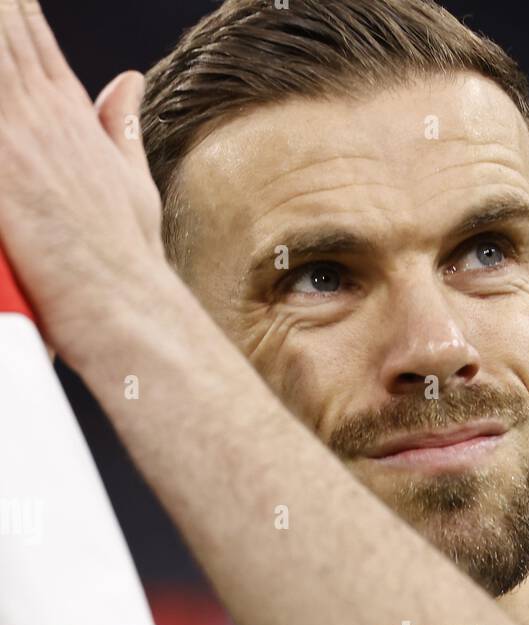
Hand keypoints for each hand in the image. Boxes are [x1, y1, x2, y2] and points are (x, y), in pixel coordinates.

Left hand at [0, 1, 166, 366]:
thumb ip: (119, 129)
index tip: (9, 1)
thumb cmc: (127, 260)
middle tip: (2, 7)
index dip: (16, 10)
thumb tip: (128, 80)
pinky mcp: (0, 174)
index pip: (33, 39)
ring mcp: (16, 136)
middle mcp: (43, 115)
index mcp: (73, 116)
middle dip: (1, 16)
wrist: (124, 305)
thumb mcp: (130, 184)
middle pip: (4, 31)